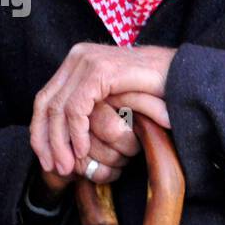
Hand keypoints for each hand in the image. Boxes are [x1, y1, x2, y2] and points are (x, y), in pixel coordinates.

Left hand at [30, 43, 175, 178]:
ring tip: (68, 166)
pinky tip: (82, 150)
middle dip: (45, 140)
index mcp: (78, 62)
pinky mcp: (99, 69)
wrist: (184, 75)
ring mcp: (87, 60)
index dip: (40, 132)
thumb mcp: (113, 102)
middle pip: (44, 103)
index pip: (44, 99)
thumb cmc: (154, 92)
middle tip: (55, 168)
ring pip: (56, 107)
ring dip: (59, 142)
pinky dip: (76, 132)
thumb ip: (89, 112)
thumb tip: (58, 142)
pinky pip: (76, 107)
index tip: (47, 161)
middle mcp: (78, 57)